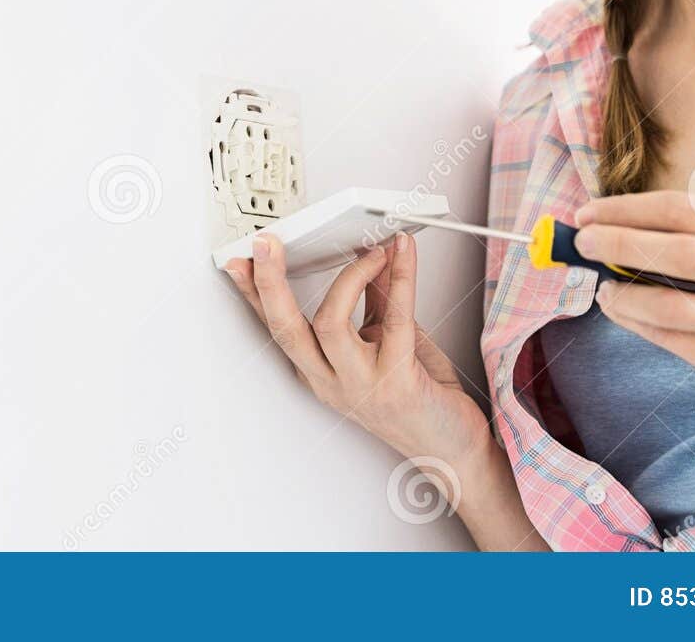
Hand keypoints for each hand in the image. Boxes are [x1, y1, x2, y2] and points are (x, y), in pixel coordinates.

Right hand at [222, 231, 492, 473]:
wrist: (453, 449)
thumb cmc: (421, 401)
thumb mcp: (389, 343)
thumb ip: (377, 300)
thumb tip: (371, 256)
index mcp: (322, 371)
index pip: (278, 328)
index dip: (254, 294)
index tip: (240, 262)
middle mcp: (334, 381)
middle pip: (287, 329)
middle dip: (270, 283)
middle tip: (267, 245)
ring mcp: (362, 385)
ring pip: (329, 324)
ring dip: (347, 277)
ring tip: (371, 250)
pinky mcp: (397, 383)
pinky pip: (394, 320)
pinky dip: (401, 280)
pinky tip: (402, 258)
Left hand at [573, 190, 694, 410]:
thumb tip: (623, 226)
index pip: (680, 208)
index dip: (625, 208)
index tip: (588, 211)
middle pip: (673, 249)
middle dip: (617, 241)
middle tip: (581, 241)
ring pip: (669, 303)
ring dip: (622, 292)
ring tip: (600, 285)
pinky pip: (671, 340)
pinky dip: (635, 322)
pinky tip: (618, 309)